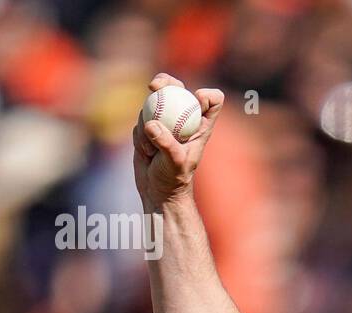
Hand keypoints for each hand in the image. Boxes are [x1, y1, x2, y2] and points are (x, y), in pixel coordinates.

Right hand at [132, 74, 223, 209]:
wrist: (157, 191)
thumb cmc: (174, 179)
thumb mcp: (175, 162)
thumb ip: (166, 143)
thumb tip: (151, 123)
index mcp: (201, 126)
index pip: (212, 101)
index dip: (207, 95)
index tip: (196, 98)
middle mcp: (184, 120)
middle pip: (178, 89)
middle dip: (166, 82)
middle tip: (154, 86)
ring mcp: (165, 121)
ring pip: (153, 106)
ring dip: (148, 123)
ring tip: (153, 151)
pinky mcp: (148, 126)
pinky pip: (140, 121)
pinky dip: (139, 135)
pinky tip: (145, 152)